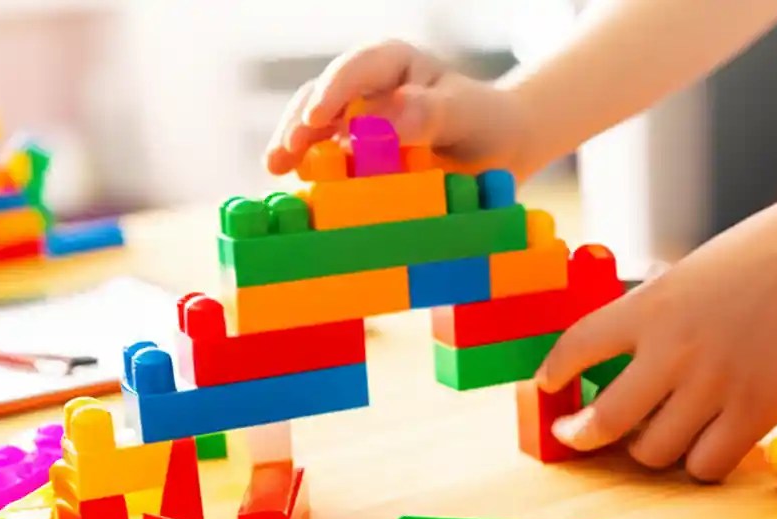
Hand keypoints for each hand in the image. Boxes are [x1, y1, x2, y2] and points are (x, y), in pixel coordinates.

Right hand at [264, 40, 529, 176]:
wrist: (499, 153)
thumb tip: (382, 119)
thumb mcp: (466, 114)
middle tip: (284, 153)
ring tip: (277, 169)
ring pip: (313, 131)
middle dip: (299, 124)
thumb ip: (429, 112)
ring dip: (293, 150)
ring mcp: (353, 126)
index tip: (317, 117)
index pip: (356, 68)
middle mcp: (365, 91)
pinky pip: (326, 165)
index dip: (332, 91)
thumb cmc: (485, 122)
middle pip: (320, 99)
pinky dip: (311, 179)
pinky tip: (297, 195)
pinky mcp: (352, 160)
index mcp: (392, 65)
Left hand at [534, 194, 776, 479]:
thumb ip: (658, 317)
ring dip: (648, 450)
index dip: (553, 373)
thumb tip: (631, 363)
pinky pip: (707, 464)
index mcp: (651, 305)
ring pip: (655, 452)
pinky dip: (698, 462)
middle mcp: (675, 350)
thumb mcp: (693, 273)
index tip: (546, 386)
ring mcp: (717, 385)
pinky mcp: (760, 411)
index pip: (577, 347)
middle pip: (606, 420)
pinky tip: (703, 447)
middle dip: (581, 435)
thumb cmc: (769, 252)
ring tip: (654, 438)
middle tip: (576, 436)